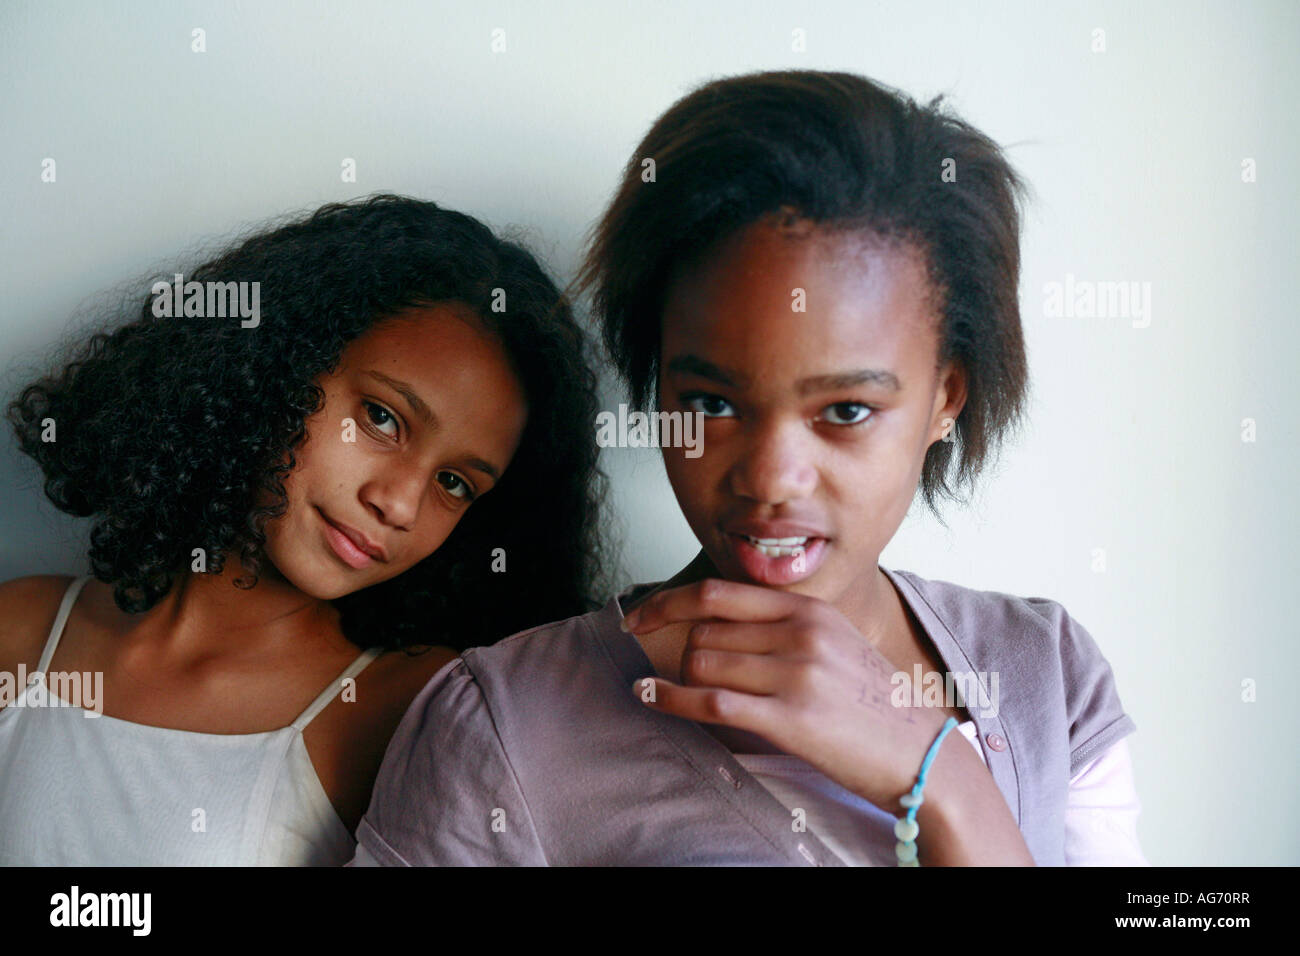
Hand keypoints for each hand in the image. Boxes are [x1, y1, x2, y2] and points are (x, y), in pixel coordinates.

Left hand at [622, 577, 952, 811]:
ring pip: (703, 663)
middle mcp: (801, 634)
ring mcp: (797, 676)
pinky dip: (670, 698)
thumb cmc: (871, 703)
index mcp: (809, 610)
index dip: (667, 602)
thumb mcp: (835, 642)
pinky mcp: (791, 719)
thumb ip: (783, 625)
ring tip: (701, 696)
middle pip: (704, 631)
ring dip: (686, 681)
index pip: (718, 593)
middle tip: (690, 676)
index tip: (638, 616)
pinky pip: (711, 701)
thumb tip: (714, 624)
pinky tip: (649, 696)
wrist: (921, 754)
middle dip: (685, 654)